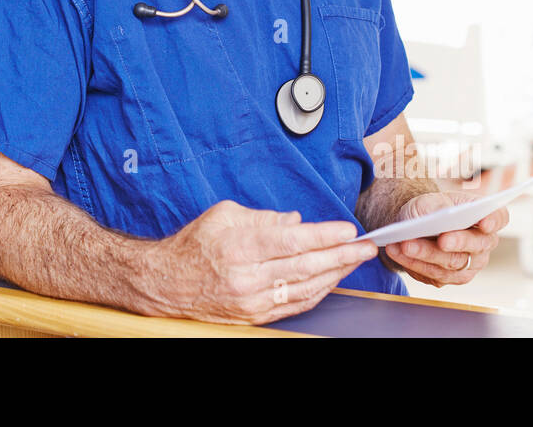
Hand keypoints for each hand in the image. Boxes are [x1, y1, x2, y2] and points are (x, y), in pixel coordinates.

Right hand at [141, 199, 378, 324]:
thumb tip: (296, 221)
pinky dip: (318, 292)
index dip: (324, 236)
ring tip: (355, 260)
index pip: (292, 241)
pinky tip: (332, 280)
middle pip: (306, 267)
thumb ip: (263, 217)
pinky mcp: (255, 316)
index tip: (348, 230)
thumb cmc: (194, 245)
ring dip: (336, 275)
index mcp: (239, 246)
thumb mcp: (224, 215)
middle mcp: (248, 277)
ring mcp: (252, 301)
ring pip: (305, 289)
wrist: (166, 283)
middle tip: (366, 246)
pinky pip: (295, 305)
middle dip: (341, 256)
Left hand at [382, 191, 507, 287]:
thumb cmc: (428, 210)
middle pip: (476, 246)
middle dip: (457, 242)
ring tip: (405, 244)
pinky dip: (412, 263)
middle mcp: (482, 244)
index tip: (484, 221)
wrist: (412, 226)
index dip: (494, 220)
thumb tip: (444, 214)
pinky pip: (433, 274)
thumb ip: (438, 206)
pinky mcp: (449, 278)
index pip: (499, 218)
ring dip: (426, 254)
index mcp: (483, 217)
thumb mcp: (429, 200)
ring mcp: (468, 265)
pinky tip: (397, 251)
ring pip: (451, 264)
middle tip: (442, 240)